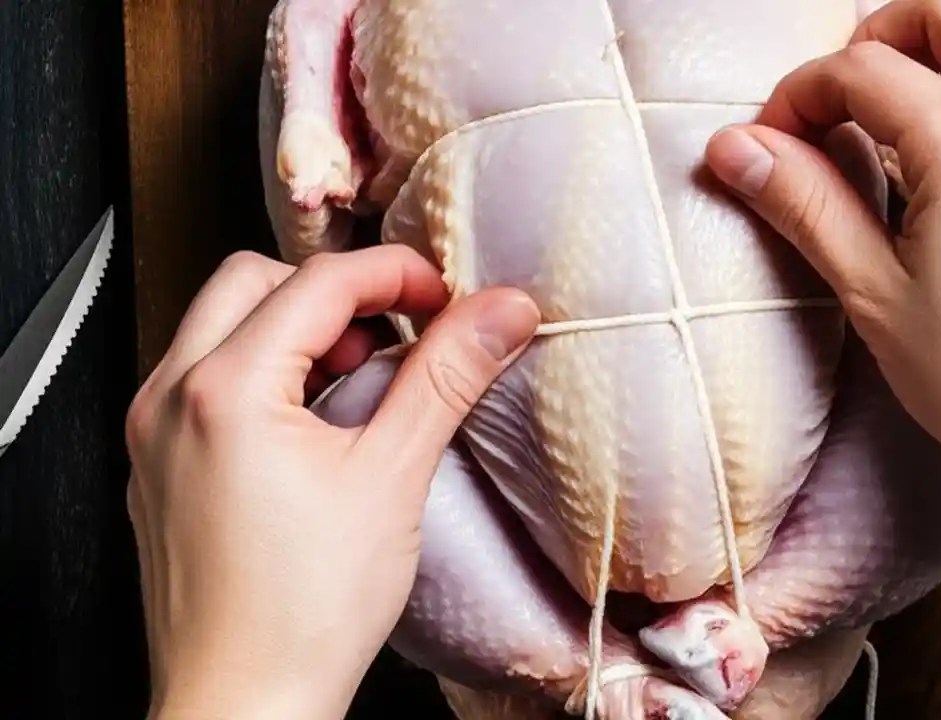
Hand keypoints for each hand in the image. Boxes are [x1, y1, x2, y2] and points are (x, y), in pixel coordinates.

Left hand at [124, 246, 539, 718]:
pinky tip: (315, 425)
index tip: (445, 299)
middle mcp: (170, 398)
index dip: (396, 276)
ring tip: (358, 380)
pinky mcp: (157, 468)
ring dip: (295, 330)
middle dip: (334, 293)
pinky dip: (263, 374)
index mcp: (224, 389)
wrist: (244, 707)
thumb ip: (446, 379)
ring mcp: (154, 434)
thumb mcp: (393, 478)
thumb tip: (499, 313)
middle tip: (395, 332)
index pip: (320, 282)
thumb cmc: (302, 616)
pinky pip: (203, 380)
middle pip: (254, 281)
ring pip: (221, 326)